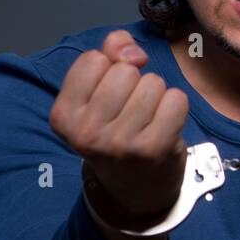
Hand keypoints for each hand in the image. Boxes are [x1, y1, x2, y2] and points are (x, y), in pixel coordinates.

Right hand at [49, 29, 189, 227]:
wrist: (134, 190)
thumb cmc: (115, 131)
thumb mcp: (97, 94)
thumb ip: (109, 54)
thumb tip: (132, 50)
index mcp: (62, 116)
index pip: (93, 59)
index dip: (109, 69)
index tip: (109, 96)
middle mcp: (86, 132)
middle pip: (125, 70)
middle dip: (134, 82)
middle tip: (131, 111)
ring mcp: (121, 143)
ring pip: (153, 82)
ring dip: (156, 95)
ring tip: (148, 120)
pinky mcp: (155, 148)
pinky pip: (176, 98)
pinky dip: (176, 106)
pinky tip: (165, 125)